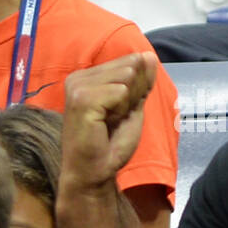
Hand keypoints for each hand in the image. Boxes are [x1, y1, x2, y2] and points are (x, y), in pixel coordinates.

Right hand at [58, 53, 158, 196]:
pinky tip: (105, 124)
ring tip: (109, 121)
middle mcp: (79, 77)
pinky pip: (120, 91)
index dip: (136, 89)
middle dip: (133, 95)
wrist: (94, 172)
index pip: (130, 62)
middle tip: (114, 119)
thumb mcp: (133, 106)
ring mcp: (78, 86)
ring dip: (126, 104)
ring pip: (126, 77)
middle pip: (130, 66)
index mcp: (87, 76)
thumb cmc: (110, 143)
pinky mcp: (82, 99)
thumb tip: (149, 55)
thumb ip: (141, 80)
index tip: (119, 112)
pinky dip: (121, 110)